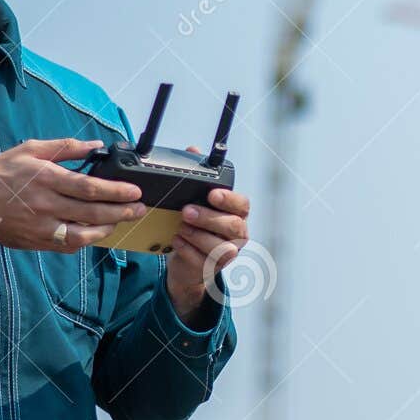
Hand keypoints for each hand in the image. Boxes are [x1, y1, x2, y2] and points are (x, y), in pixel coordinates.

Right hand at [0, 138, 144, 252]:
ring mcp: (42, 227)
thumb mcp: (29, 150)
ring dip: (108, 229)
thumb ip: (64, 148)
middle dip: (122, 212)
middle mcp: (45, 205)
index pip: (89, 187)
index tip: (135, 191)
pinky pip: (69, 245)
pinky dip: (87, 240)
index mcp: (45, 178)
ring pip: (84, 234)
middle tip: (140, 209)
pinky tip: (97, 232)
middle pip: (93, 212)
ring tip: (121, 221)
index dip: (116, 191)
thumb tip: (95, 145)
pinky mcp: (37, 242)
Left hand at [165, 144, 249, 320]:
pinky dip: (188, 250)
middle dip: (209, 218)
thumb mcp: (195, 200)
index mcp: (237, 214)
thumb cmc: (194, 226)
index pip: (243, 205)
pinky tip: (176, 241)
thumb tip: (193, 150)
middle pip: (233, 226)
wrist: (188, 262)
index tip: (212, 194)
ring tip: (179, 228)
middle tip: (186, 211)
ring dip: (197, 235)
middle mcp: (238, 234)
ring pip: (220, 246)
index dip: (229, 199)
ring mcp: (229, 253)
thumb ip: (197, 177)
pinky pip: (204, 262)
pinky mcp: (214, 269)